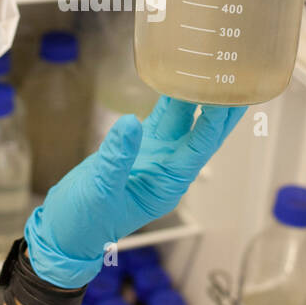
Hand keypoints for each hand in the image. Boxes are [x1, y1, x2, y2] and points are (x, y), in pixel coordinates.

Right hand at [24, 97, 246, 288]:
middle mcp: (168, 168)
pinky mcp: (138, 148)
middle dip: (222, 109)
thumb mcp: (99, 191)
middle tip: (242, 78)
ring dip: (198, 98)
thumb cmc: (83, 222)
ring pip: (183, 122)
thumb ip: (116, 158)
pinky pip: (160, 119)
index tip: (228, 96)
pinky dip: (169, 100)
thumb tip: (131, 122)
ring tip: (216, 72)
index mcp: (167, 184)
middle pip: (202, 133)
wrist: (63, 231)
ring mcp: (155, 157)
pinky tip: (177, 80)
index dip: (214, 121)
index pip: (199, 148)